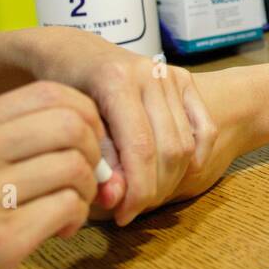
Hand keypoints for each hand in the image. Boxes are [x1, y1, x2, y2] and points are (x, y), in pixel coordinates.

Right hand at [0, 81, 103, 268]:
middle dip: (93, 152)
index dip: (83, 115)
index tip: (82, 142)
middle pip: (72, 124)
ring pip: (76, 167)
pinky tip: (58, 231)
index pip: (49, 92)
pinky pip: (68, 209)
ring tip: (67, 208)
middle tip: (83, 177)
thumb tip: (67, 131)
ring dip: (85, 191)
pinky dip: (76, 220)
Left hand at [20, 29, 216, 225]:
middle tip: (133, 209)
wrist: (74, 52)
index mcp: (116, 81)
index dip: (137, 191)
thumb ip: (96, 162)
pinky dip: (196, 157)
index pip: (140, 149)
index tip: (123, 216)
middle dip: (154, 189)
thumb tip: (117, 200)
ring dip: (171, 179)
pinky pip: (204, 128)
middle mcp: (148, 73)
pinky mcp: (184, 79)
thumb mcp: (69, 124)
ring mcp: (169, 75)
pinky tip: (179, 174)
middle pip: (169, 150)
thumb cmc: (64, 89)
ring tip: (147, 194)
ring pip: (186, 143)